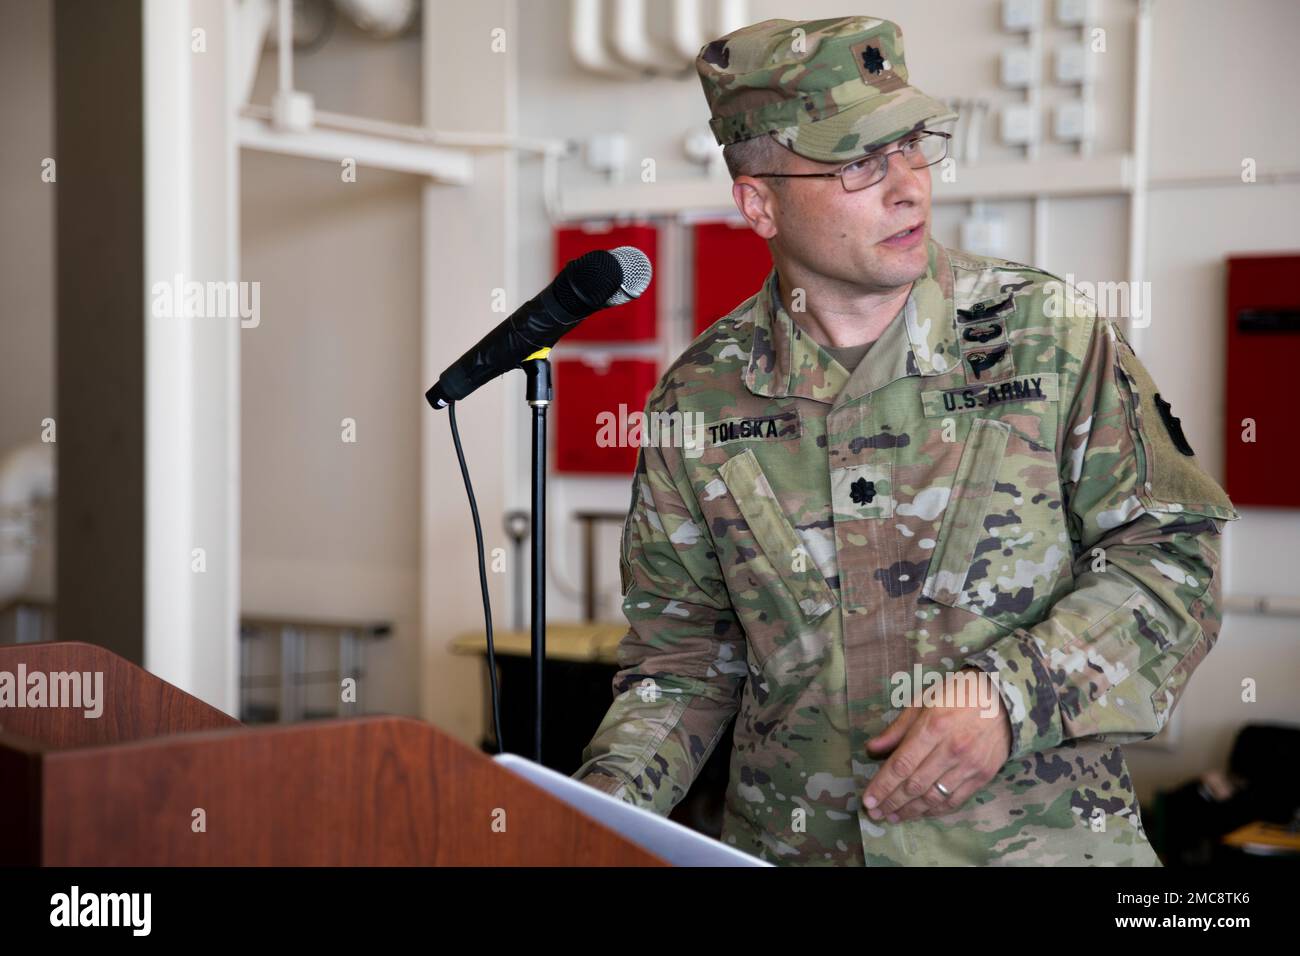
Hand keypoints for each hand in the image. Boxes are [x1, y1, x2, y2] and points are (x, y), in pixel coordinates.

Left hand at [861, 666, 1011, 822]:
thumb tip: (871, 750)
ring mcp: (969, 765)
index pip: (901, 765)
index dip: (882, 785)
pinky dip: (935, 810)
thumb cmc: (956, 695)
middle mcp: (952, 749)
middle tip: (874, 813)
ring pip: (934, 797)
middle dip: (891, 802)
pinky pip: (955, 800)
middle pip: (915, 785)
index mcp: (933, 727)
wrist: (1003, 699)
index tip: (867, 799)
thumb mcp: (922, 702)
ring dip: (910, 811)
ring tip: (892, 817)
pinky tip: (919, 813)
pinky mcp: (983, 776)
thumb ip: (897, 729)